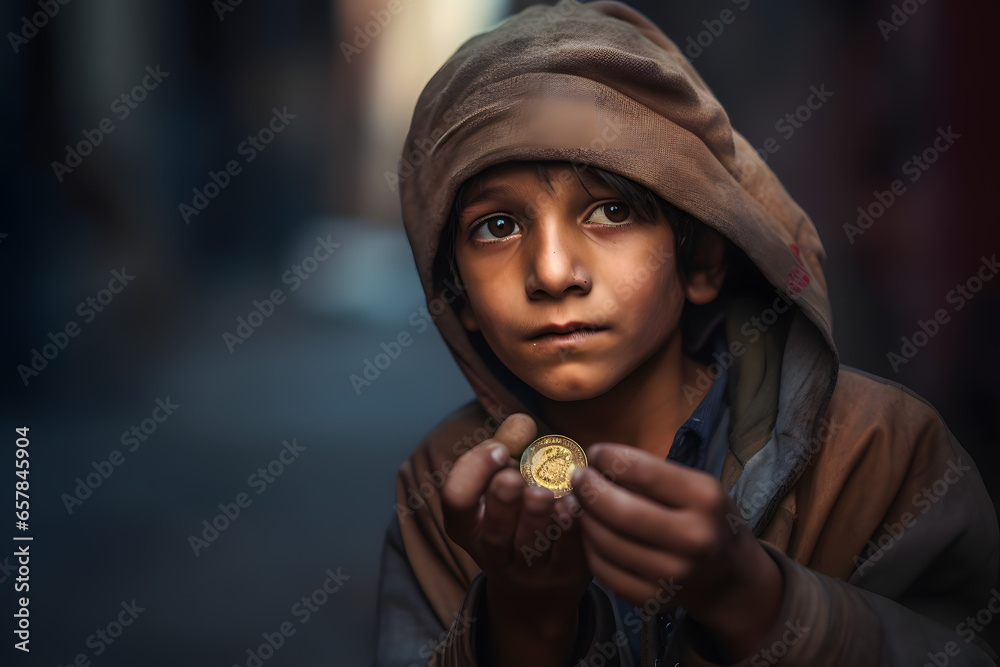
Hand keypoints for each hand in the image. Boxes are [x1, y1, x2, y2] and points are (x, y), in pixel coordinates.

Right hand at [440, 414, 591, 665]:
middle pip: (493, 530)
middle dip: (502, 502)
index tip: (499, 450)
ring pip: (530, 545)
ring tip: (547, 492)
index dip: (473, 473)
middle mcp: (494, 551)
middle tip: (513, 478)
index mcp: (469, 524)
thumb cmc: (518, 515)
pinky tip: (577, 504)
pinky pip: (567, 553)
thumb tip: (521, 422)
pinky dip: (572, 528)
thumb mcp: (503, 479)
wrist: (541, 580)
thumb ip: (508, 446)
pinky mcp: (565, 573)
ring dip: (538, 515)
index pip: (456, 501)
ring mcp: (530, 568)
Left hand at [571, 443, 783, 659]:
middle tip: (578, 478)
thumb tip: (598, 460)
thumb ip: (654, 474)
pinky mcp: (654, 599)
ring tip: (580, 503)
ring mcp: (674, 574)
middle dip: (590, 490)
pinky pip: (605, 571)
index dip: (611, 458)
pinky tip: (589, 532)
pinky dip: (588, 548)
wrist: (731, 578)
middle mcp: (694, 539)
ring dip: (584, 518)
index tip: (595, 452)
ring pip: (608, 542)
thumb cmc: (707, 520)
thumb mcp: (698, 487)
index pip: (646, 473)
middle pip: (623, 511)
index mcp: (706, 500)